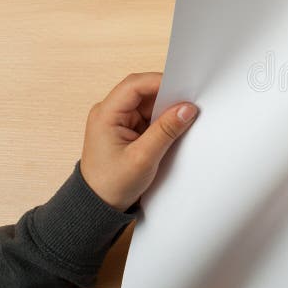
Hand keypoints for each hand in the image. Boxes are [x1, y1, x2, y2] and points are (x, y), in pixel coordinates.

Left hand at [80, 72, 197, 210]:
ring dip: (166, 109)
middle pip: (144, 91)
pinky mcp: (128, 129)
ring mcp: (120, 120)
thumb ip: (166, 130)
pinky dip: (163, 120)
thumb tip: (187, 108)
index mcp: (106, 114)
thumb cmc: (111, 184)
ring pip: (149, 103)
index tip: (184, 87)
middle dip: (167, 96)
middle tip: (189, 104)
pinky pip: (150, 116)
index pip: (135, 85)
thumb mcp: (143, 157)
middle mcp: (110, 112)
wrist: (98, 205)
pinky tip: (175, 127)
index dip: (160, 81)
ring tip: (183, 119)